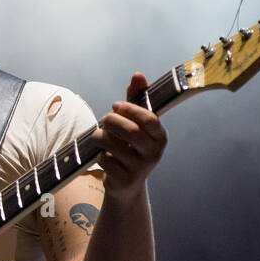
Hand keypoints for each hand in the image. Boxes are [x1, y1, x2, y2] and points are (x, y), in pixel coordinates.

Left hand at [93, 72, 167, 207]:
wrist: (126, 185)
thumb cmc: (130, 147)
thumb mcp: (135, 123)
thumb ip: (136, 99)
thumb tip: (138, 75)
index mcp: (160, 137)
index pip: (149, 119)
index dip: (129, 109)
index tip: (115, 105)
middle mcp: (154, 153)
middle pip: (130, 131)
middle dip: (111, 121)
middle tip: (104, 120)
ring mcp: (140, 168)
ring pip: (113, 145)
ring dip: (100, 137)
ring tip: (99, 136)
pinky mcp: (125, 180)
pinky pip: (105, 161)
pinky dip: (99, 155)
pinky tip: (103, 156)